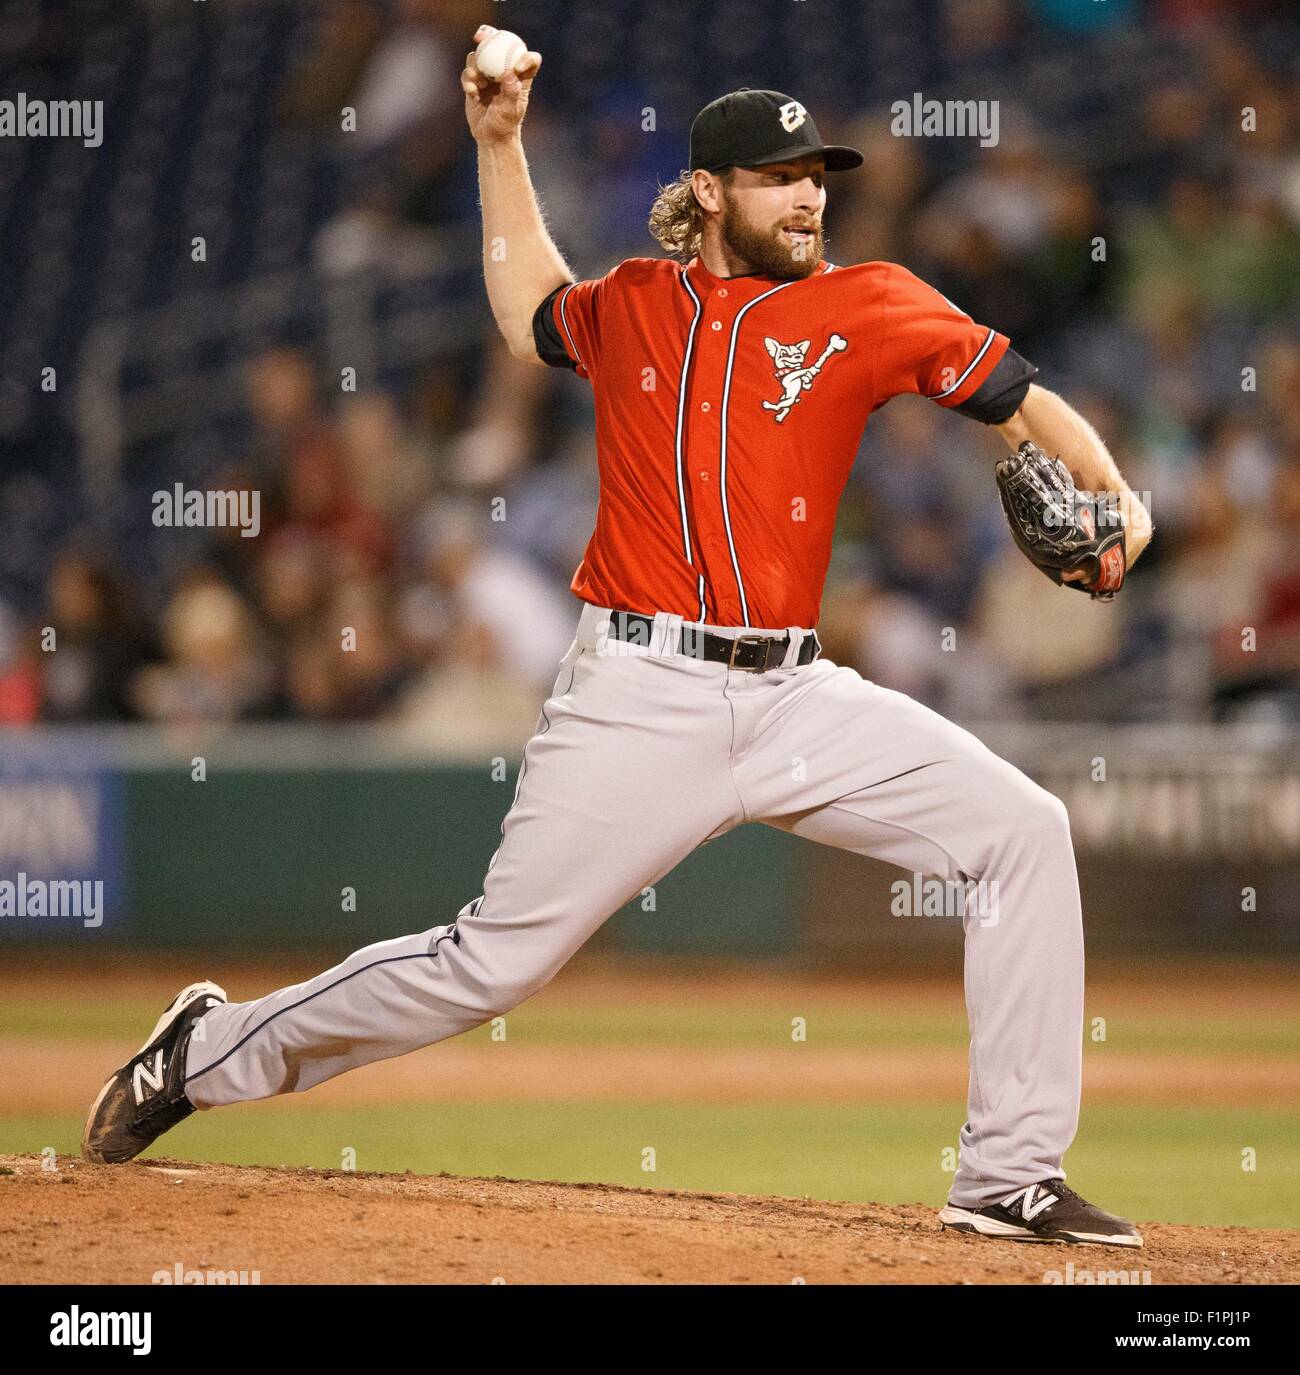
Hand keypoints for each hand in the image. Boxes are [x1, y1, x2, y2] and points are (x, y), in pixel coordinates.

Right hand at [462, 26, 541, 144]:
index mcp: (521, 77)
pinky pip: (468, 73)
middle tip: (480, 36)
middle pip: (498, 45)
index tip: (516, 67)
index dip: (525, 56)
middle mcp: (504, 71)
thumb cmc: (505, 125)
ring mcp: (488, 75)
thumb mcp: (511, 111)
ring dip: (474, 65)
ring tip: (478, 82)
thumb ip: (512, 92)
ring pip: (478, 57)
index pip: (528, 59)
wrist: (490, 137)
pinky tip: (472, 94)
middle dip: (488, 35)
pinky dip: (468, 81)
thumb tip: (509, 73)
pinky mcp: (475, 82)